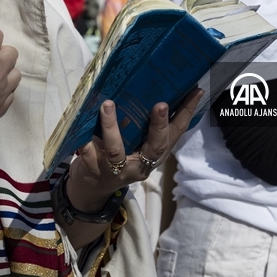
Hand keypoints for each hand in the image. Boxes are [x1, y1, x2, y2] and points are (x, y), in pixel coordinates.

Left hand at [67, 89, 203, 212]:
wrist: (91, 188)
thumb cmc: (118, 157)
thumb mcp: (137, 144)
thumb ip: (144, 126)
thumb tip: (153, 88)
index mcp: (154, 155)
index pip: (175, 134)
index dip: (186, 114)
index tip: (196, 92)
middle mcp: (140, 164)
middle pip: (154, 147)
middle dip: (159, 126)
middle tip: (161, 104)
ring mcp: (116, 169)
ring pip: (116, 150)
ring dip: (112, 126)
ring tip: (108, 104)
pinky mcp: (93, 169)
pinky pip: (88, 153)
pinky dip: (83, 139)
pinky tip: (80, 122)